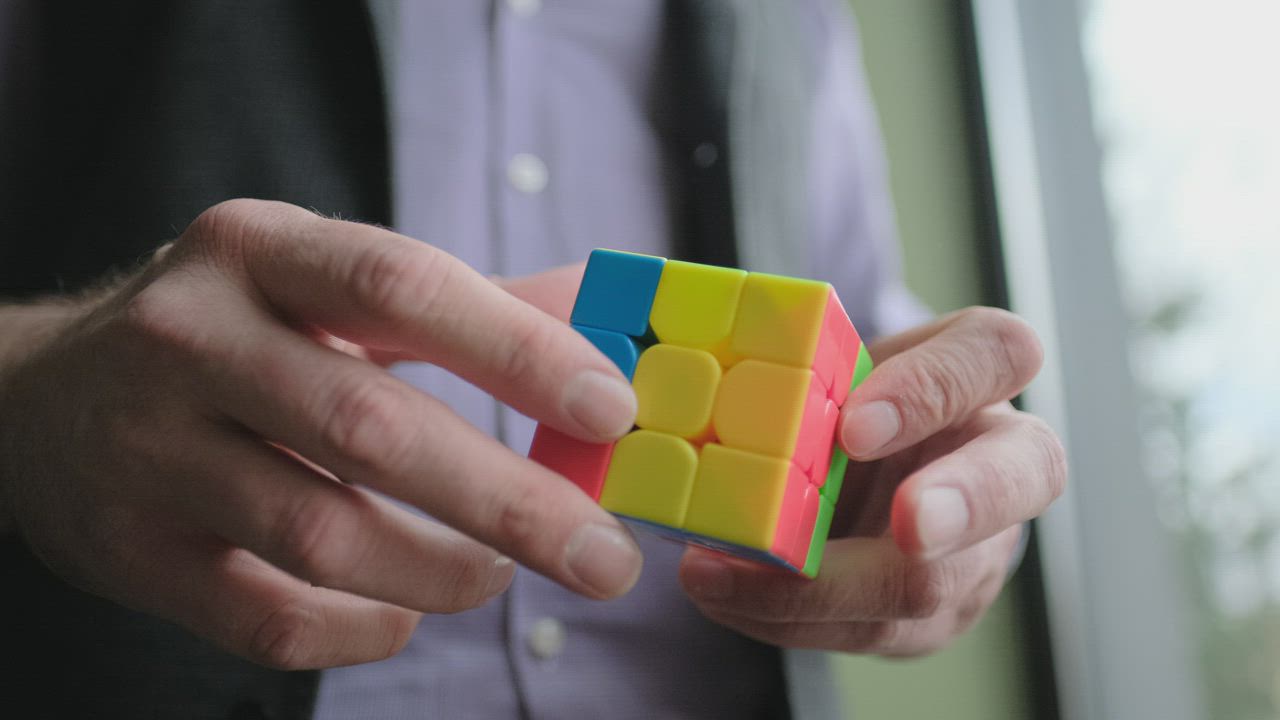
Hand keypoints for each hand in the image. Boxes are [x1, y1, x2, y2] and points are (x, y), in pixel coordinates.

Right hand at [0, 199, 642, 668]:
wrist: (45, 401)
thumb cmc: (235, 336)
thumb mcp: (324, 284)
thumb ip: (467, 305)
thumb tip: (606, 319)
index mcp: (259, 250)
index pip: (401, 287)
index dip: (516, 349)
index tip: (612, 407)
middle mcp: (191, 338)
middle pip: (371, 428)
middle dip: (509, 502)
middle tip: (604, 558)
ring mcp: (149, 448)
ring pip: (322, 537)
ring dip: (441, 572)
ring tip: (499, 574)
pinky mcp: (131, 550)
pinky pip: (268, 618)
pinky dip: (362, 628)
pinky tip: (404, 610)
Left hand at [678, 307, 1065, 655]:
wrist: (871, 477)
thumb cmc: (852, 404)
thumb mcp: (836, 365)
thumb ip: (806, 367)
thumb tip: (718, 384)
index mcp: (979, 374)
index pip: (996, 352)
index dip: (933, 388)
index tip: (856, 425)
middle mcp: (1003, 462)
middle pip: (1025, 477)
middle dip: (961, 502)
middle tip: (907, 523)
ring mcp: (976, 552)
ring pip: (928, 582)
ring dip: (816, 588)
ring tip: (718, 573)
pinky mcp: (929, 619)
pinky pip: (864, 630)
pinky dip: (780, 616)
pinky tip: (721, 593)